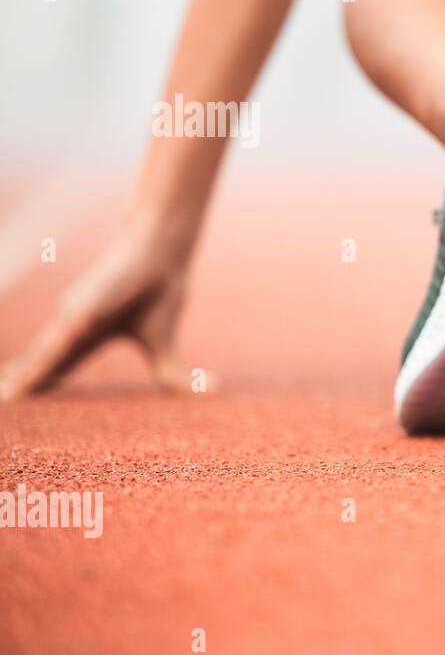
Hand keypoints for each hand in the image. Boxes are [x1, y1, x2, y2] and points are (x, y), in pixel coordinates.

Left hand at [0, 227, 190, 399]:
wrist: (163, 253)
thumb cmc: (161, 290)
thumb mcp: (164, 342)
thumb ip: (171, 372)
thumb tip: (214, 389)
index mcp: (89, 334)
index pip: (58, 365)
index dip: (41, 383)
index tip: (21, 400)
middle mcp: (72, 325)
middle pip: (40, 362)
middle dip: (23, 382)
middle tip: (4, 401)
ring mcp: (72, 317)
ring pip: (41, 357)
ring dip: (25, 379)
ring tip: (7, 397)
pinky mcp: (80, 311)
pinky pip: (55, 345)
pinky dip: (39, 365)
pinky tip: (25, 381)